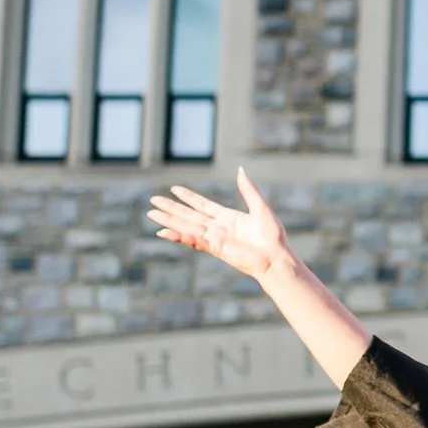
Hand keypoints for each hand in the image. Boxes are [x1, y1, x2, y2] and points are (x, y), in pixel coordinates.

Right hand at [148, 169, 293, 283]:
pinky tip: (162, 233)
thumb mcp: (259, 207)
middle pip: (189, 215)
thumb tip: (240, 170)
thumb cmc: (272, 236)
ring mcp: (214, 238)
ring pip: (186, 226)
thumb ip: (248, 189)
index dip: (188, 197)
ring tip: (151, 214)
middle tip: (153, 200)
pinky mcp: (214, 248)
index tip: (174, 188)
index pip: (202, 205)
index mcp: (227, 217)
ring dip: (168, 220)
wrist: (276, 257)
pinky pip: (192, 241)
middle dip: (171, 208)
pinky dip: (177, 236)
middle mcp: (217, 228)